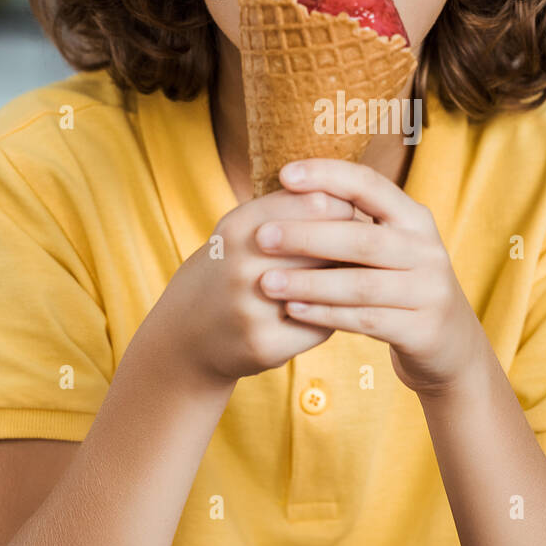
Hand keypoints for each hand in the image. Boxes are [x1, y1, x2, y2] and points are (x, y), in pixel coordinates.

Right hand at [142, 187, 357, 392]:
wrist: (186, 331)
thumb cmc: (230, 266)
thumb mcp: (244, 227)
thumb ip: (291, 207)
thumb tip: (353, 200)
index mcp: (239, 226)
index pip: (319, 202)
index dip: (343, 210)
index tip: (349, 219)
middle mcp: (241, 265)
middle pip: (327, 247)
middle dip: (349, 248)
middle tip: (359, 251)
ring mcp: (251, 308)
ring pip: (328, 288)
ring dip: (344, 283)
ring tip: (349, 278)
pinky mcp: (265, 345)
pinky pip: (322, 326)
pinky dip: (329, 317)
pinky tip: (326, 311)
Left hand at [255, 157, 483, 397]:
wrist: (448, 344)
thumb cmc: (399, 285)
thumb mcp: (387, 247)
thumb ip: (351, 223)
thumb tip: (289, 192)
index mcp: (414, 218)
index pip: (370, 185)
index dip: (328, 176)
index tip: (284, 174)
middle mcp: (427, 249)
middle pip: (362, 237)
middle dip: (308, 235)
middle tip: (262, 237)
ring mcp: (428, 291)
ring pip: (362, 283)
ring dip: (310, 282)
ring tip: (267, 282)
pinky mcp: (422, 329)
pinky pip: (367, 320)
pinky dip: (326, 314)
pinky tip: (294, 310)